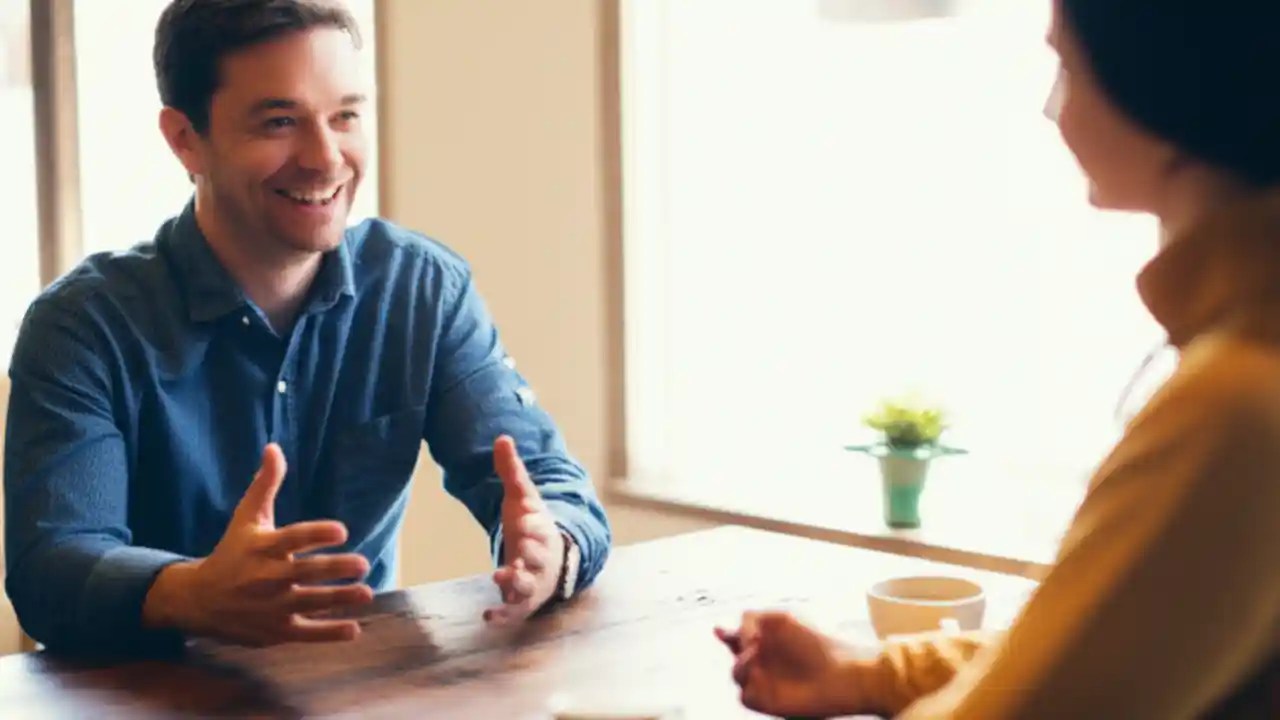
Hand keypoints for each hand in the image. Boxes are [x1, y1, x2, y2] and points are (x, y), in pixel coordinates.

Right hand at [143, 444, 374, 645]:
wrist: (198, 600)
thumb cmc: (231, 552)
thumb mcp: (246, 518)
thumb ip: (265, 485)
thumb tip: (274, 448)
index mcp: (262, 548)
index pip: (291, 538)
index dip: (316, 534)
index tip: (342, 530)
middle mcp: (266, 577)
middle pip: (304, 573)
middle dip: (334, 569)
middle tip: (362, 564)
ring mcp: (272, 606)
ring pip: (310, 603)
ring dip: (339, 599)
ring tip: (366, 593)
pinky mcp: (275, 630)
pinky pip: (305, 634)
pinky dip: (329, 633)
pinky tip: (354, 628)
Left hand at [482, 435, 564, 624]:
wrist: (551, 560)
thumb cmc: (532, 526)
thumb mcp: (522, 499)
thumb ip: (512, 471)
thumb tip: (502, 437)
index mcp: (541, 531)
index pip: (540, 527)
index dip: (532, 525)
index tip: (524, 520)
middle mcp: (540, 558)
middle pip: (537, 557)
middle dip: (529, 554)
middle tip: (518, 549)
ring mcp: (533, 582)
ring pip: (528, 586)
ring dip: (516, 583)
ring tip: (500, 577)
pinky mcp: (522, 602)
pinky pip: (514, 612)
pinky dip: (503, 616)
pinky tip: (487, 617)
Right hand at [715, 611, 868, 717]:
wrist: (841, 673)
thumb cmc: (817, 643)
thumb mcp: (782, 619)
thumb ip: (752, 619)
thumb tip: (736, 633)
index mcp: (768, 639)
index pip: (740, 635)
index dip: (729, 632)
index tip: (721, 629)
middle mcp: (765, 660)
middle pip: (734, 653)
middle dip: (732, 644)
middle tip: (748, 638)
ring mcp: (765, 682)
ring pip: (736, 673)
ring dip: (741, 662)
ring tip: (755, 651)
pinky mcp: (767, 702)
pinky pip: (745, 696)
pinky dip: (749, 684)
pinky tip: (760, 672)